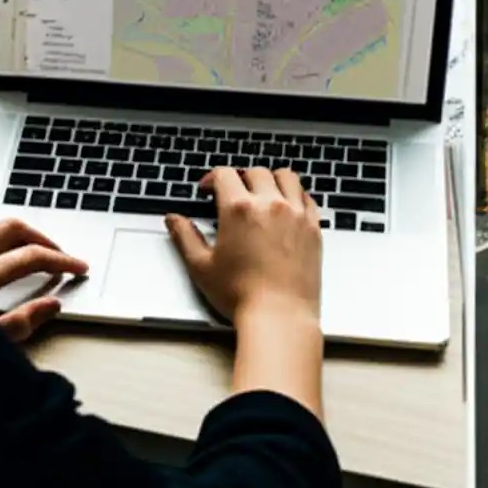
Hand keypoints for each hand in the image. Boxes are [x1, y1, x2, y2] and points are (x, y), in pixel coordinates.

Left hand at [0, 218, 88, 341]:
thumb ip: (22, 323)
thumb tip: (51, 304)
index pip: (31, 256)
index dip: (62, 261)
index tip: (78, 268)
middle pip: (14, 228)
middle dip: (44, 239)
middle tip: (61, 256)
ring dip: (20, 236)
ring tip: (36, 252)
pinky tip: (2, 256)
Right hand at [165, 167, 322, 321]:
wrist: (279, 315)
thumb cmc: (241, 295)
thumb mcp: (201, 266)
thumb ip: (185, 237)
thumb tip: (174, 220)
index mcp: (239, 209)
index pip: (225, 174)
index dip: (212, 178)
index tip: (208, 189)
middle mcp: (270, 204)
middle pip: (256, 172)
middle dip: (241, 178)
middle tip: (233, 193)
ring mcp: (296, 214)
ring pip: (286, 177)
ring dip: (272, 179)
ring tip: (262, 193)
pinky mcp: (314, 227)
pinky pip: (307, 198)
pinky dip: (296, 196)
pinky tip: (287, 207)